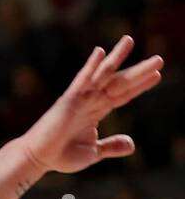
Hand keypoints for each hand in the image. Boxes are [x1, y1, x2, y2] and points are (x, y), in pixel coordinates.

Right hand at [19, 36, 161, 175]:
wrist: (39, 158)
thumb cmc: (62, 155)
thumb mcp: (94, 153)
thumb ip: (110, 146)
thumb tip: (132, 144)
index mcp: (96, 111)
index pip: (123, 95)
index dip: (140, 85)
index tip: (157, 75)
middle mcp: (90, 101)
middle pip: (120, 82)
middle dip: (139, 71)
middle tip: (159, 59)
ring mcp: (79, 99)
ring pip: (103, 75)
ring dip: (117, 58)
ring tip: (129, 40)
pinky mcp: (68, 101)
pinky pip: (82, 81)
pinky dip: (91, 66)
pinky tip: (100, 52)